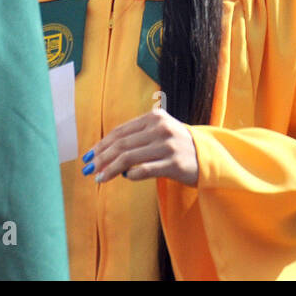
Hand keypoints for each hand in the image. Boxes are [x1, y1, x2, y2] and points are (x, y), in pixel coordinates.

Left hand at [83, 109, 199, 186]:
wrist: (207, 156)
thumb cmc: (176, 146)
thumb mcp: (159, 132)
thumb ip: (136, 136)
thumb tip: (101, 152)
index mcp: (155, 117)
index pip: (120, 132)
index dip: (101, 145)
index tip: (88, 156)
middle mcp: (161, 129)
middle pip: (121, 144)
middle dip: (101, 158)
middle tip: (88, 169)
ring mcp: (168, 146)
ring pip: (129, 158)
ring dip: (110, 169)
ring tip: (99, 178)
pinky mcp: (174, 163)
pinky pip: (143, 170)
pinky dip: (130, 175)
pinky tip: (124, 177)